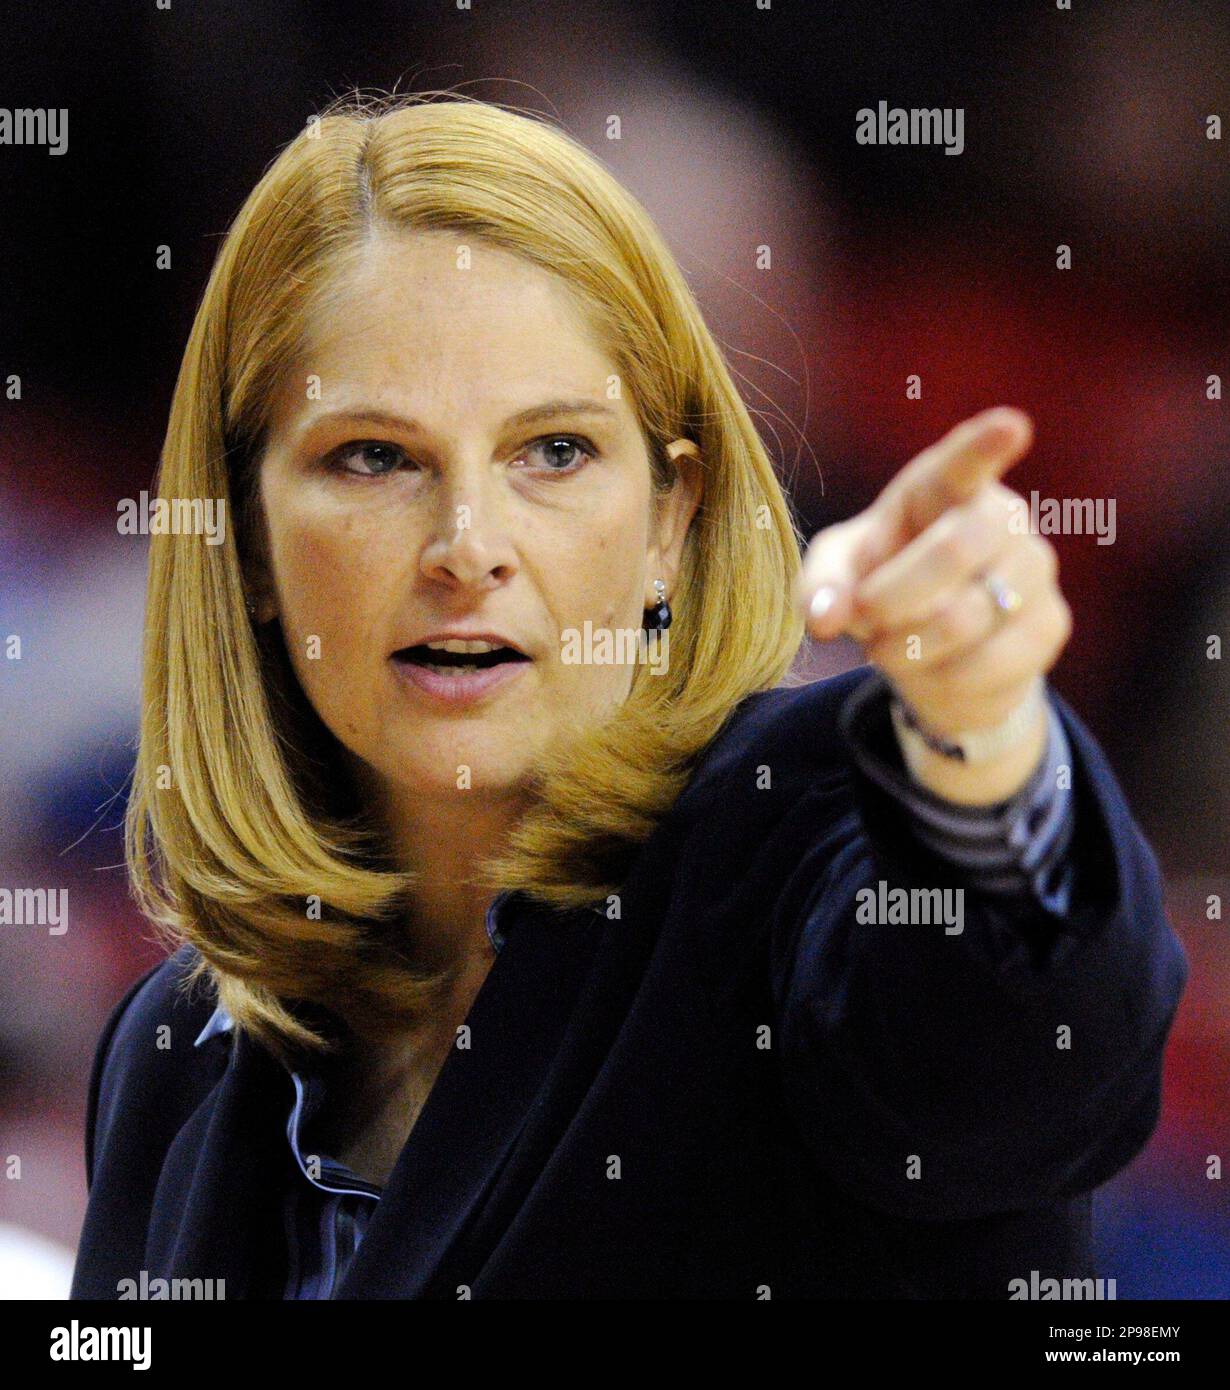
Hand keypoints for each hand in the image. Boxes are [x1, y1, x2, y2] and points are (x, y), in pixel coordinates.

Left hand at [795, 407, 1070, 802]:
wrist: (933, 652)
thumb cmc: (879, 587)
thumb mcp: (835, 578)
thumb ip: (820, 588)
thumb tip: (824, 618)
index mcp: (939, 487)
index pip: (964, 462)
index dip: (986, 445)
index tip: (1011, 426)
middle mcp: (1000, 516)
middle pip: (959, 547)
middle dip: (899, 593)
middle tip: (865, 615)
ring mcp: (1034, 566)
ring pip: (969, 616)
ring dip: (912, 644)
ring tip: (892, 646)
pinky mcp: (1050, 623)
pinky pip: (989, 663)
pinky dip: (942, 678)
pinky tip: (932, 668)